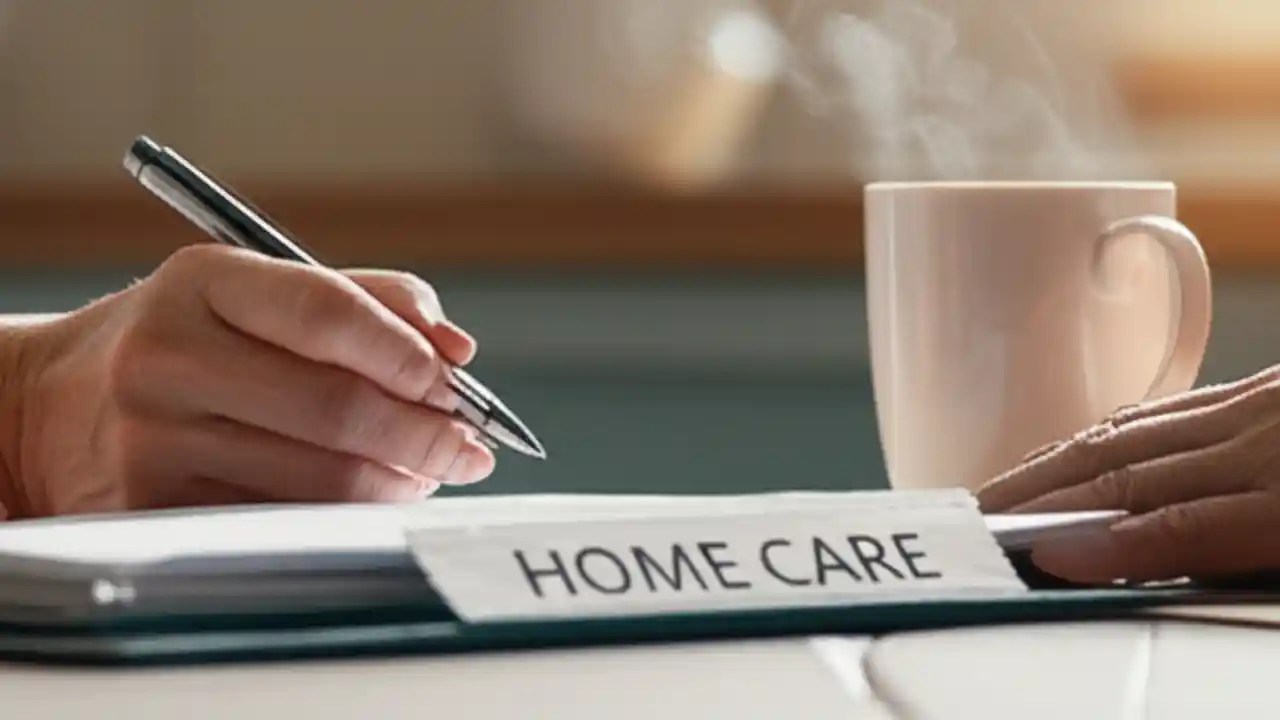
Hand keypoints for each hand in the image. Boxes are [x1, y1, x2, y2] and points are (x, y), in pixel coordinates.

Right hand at [4, 244, 494, 517]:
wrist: (53, 409)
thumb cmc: (186, 341)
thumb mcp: (254, 291)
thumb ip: (366, 302)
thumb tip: (457, 348)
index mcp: (201, 284)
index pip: (325, 312)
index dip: (406, 352)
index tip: (454, 379)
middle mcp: (169, 360)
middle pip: (336, 408)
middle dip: (425, 431)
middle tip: (470, 443)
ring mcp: (157, 443)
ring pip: (323, 479)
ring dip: (402, 480)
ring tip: (431, 469)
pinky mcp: (158, 511)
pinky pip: (289, 521)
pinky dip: (354, 515)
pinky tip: (378, 496)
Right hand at [977, 366, 1279, 583]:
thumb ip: (1233, 553)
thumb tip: (1126, 563)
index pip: (1183, 526)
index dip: (1107, 546)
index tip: (1041, 557)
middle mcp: (1266, 436)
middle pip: (1136, 470)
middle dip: (1048, 497)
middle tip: (986, 522)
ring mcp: (1262, 403)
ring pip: (1139, 431)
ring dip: (1061, 462)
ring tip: (1009, 490)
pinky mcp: (1265, 386)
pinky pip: (1170, 407)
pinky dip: (1110, 432)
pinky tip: (1081, 448)